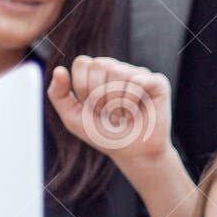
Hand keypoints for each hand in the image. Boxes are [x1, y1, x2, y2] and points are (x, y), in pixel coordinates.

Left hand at [47, 55, 172, 170]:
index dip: (82, 87)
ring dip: (115, 103)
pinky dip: (131, 102)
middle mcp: (119, 68)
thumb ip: (58, 95)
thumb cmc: (105, 135)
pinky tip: (135, 113)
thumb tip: (59, 69)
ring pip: (118, 73)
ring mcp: (139, 74)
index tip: (91, 107)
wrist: (132, 154)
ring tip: (121, 116)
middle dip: (98, 96)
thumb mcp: (73, 118)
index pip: (83, 62)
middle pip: (100, 65)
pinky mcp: (157, 83)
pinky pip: (138, 81)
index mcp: (98, 72)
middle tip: (108, 114)